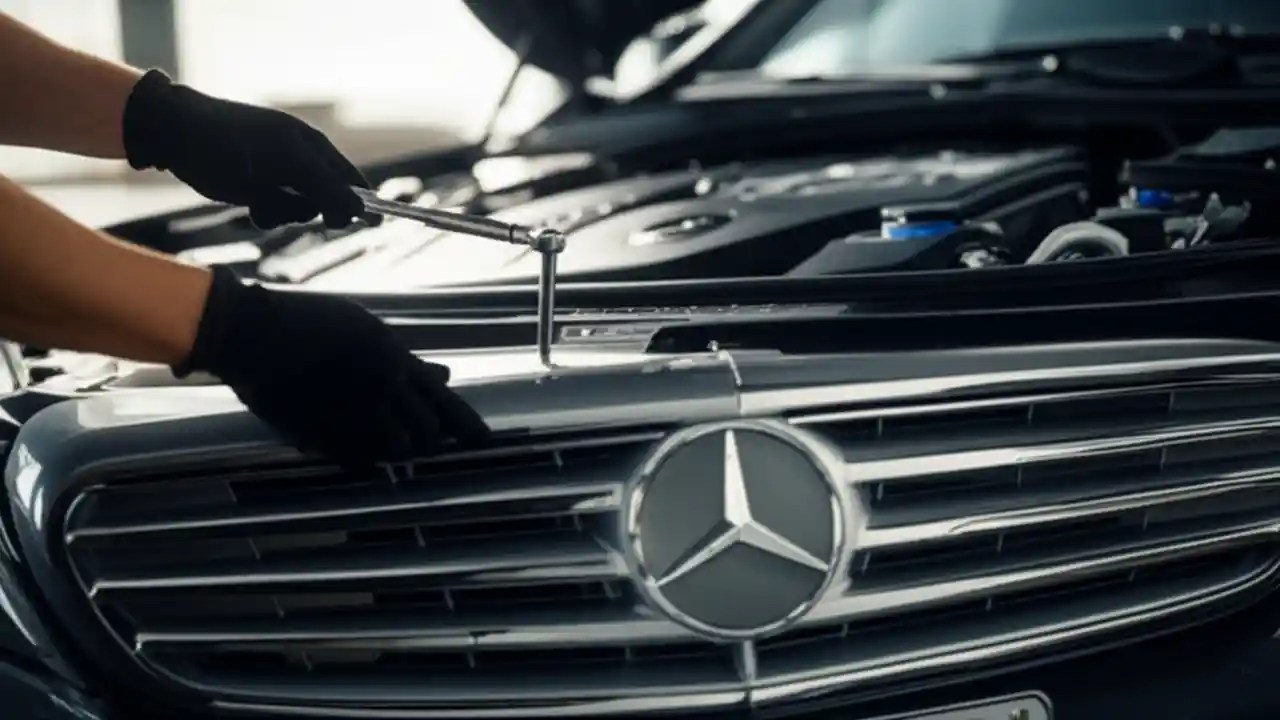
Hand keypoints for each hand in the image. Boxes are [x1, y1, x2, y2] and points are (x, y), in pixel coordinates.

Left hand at [122, 70, 369, 229]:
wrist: (176, 135)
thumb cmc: (232, 141)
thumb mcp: (285, 163)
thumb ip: (323, 187)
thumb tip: (358, 208)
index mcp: (311, 146)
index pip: (348, 177)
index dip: (362, 200)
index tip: (376, 223)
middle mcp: (298, 161)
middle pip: (327, 198)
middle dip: (316, 209)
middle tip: (305, 214)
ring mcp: (277, 176)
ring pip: (300, 209)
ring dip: (286, 213)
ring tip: (262, 206)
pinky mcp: (256, 190)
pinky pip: (276, 212)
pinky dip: (268, 215)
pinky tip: (252, 208)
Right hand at [177, 267, 491, 466]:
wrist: (252, 333)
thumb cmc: (309, 322)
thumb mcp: (364, 330)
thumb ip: (405, 359)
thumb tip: (445, 375)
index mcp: (393, 359)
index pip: (445, 401)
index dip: (468, 426)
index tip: (485, 442)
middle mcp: (381, 387)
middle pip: (427, 433)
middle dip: (430, 442)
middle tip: (424, 444)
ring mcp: (353, 412)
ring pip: (398, 450)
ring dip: (398, 452)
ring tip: (389, 447)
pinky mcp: (323, 433)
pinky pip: (360, 461)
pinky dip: (365, 461)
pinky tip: (359, 455)